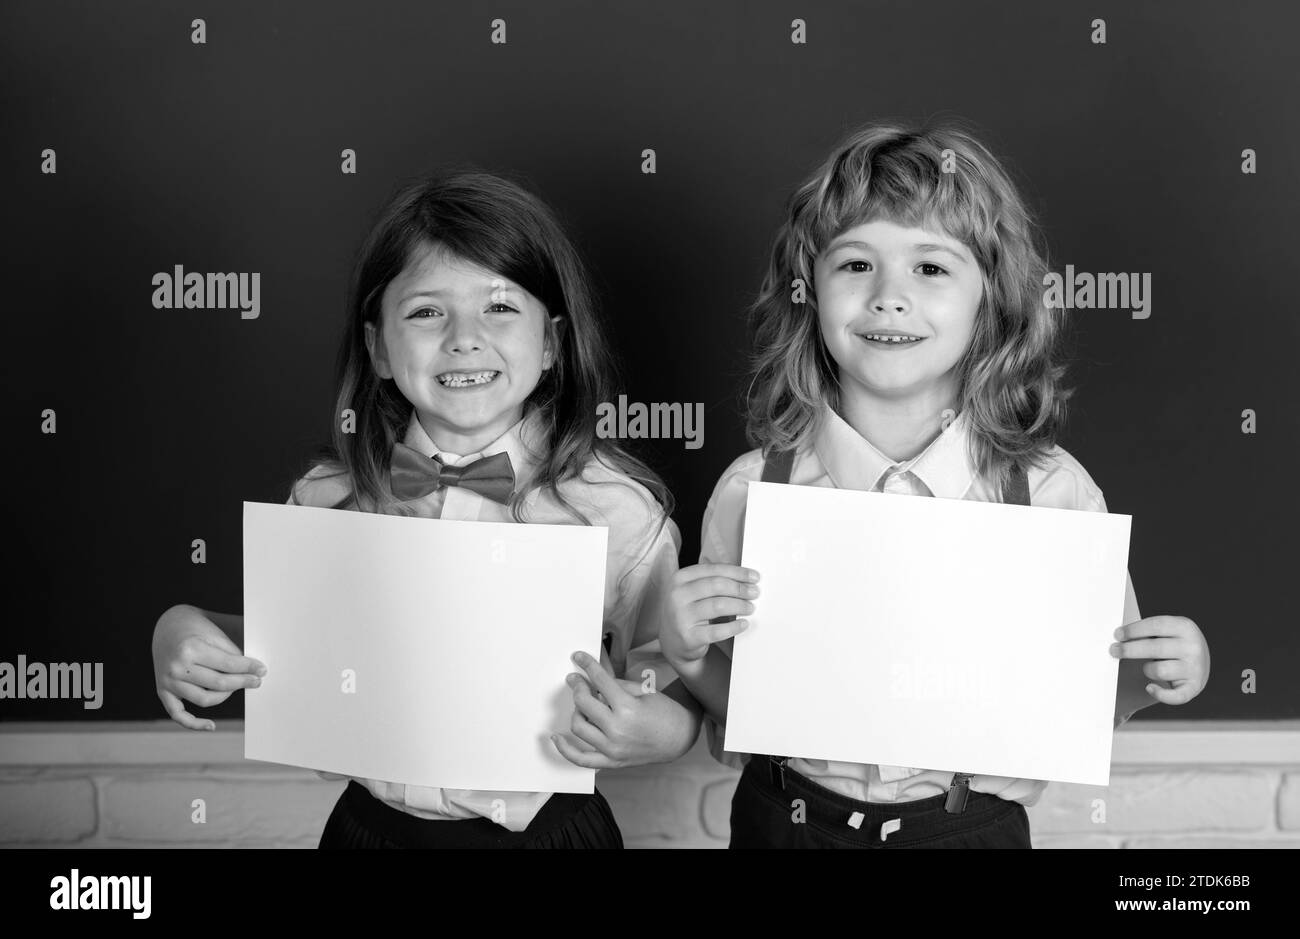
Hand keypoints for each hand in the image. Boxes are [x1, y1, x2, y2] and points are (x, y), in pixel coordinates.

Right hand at [152, 606, 265, 729]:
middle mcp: (177, 667)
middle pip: (219, 683)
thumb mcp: (215, 633)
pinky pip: (178, 714)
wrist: (168, 626)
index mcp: (191, 648)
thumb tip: (252, 671)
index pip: (228, 664)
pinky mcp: (163, 691)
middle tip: (257, 681)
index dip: (249, 668)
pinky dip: (194, 724)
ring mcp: (168, 681)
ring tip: (237, 687)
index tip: (262, 670)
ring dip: (226, 696)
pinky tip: (211, 726)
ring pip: (204, 700)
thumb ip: (232, 653)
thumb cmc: (197, 629)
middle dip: (242, 682)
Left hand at [551, 651, 700, 768]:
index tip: (578, 657)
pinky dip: (565, 749)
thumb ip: (616, 685)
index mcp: (628, 708)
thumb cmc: (663, 712)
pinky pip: (581, 759)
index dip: (586, 664)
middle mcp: (617, 729)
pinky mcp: (611, 761)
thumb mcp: (643, 690)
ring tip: (581, 704)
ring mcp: (613, 748)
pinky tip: (557, 738)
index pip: (599, 680)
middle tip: (576, 680)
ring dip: (576, 710)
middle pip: (583, 702)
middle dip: (577, 686)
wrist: (679, 738)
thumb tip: (593, 679)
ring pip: (578, 726)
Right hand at [660, 563, 757, 673]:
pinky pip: (717, 630)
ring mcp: (681, 616)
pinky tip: (744, 624)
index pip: (713, 570)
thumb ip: (712, 580)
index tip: (754, 577)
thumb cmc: (689, 612)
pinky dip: (734, 627)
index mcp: (680, 578)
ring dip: (739, 606)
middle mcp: (677, 595)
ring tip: (750, 608)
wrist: (673, 643)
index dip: (737, 572)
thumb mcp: (692, 591)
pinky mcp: (688, 637)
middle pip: (717, 585)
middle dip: (740, 588)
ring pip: (718, 606)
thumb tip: (745, 577)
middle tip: (755, 593)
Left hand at [1110, 615, 1209, 704]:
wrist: (1201, 661)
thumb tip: (1120, 637)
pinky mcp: (1194, 687)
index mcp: (1185, 627)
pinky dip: (1160, 694)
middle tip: (1114, 650)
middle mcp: (1193, 647)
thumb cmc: (1175, 643)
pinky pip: (1175, 695)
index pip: (1155, 625)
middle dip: (1129, 650)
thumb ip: (1149, 631)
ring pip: (1159, 670)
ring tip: (1147, 667)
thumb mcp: (1168, 630)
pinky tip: (1150, 688)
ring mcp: (1195, 668)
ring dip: (1147, 669)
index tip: (1118, 635)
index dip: (1134, 630)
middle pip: (1154, 648)